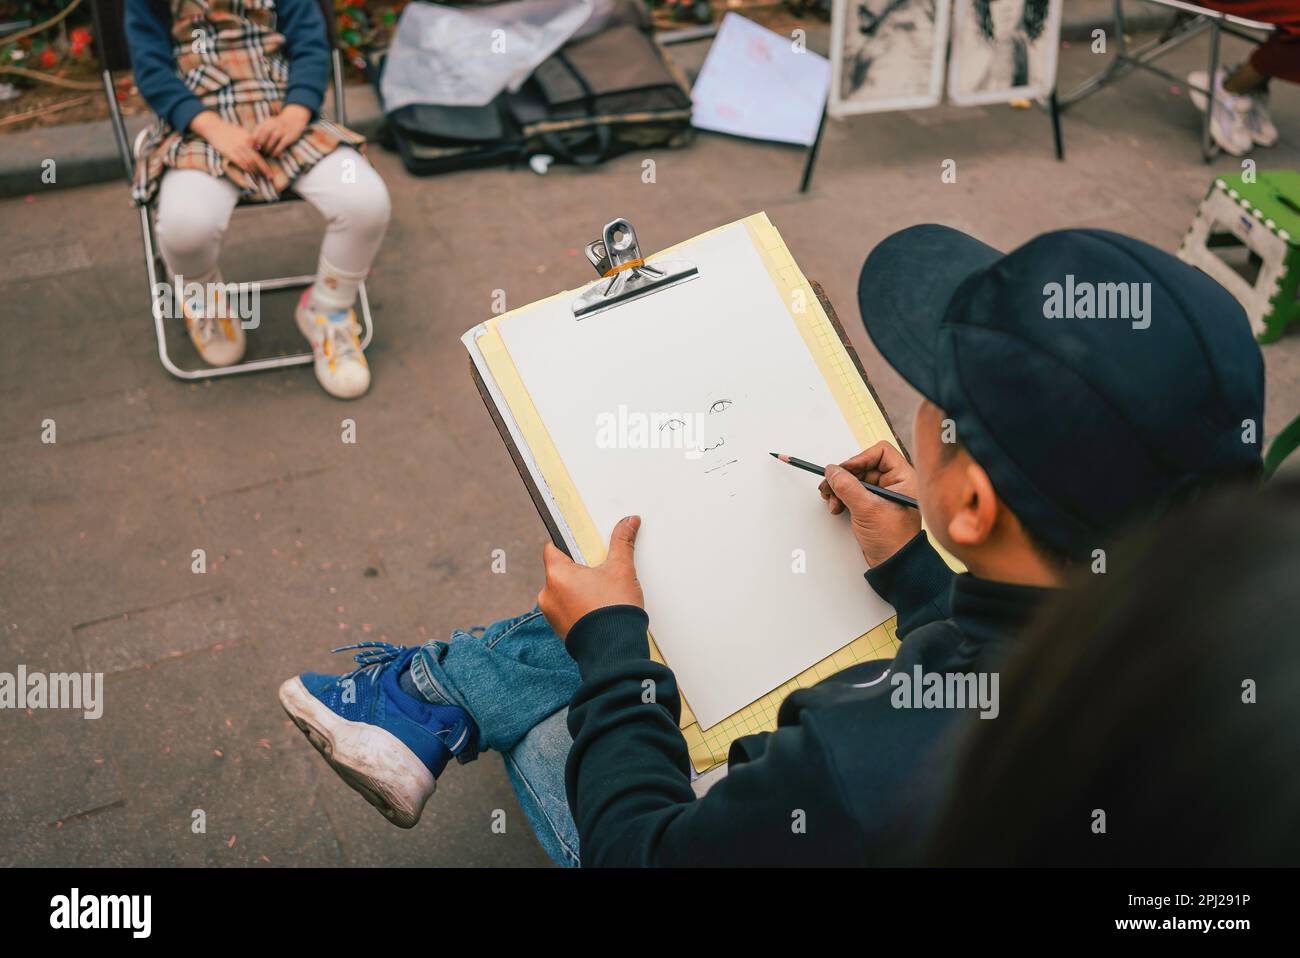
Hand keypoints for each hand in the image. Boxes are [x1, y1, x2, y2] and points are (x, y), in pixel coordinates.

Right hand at [191, 111, 273, 178]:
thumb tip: (259, 149)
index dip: (266, 161)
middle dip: (265, 169)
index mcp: (250, 138)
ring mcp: (237, 148)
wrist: (214, 127)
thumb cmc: (229, 130)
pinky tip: (250, 173)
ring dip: (255, 171)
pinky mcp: (229, 152)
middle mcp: (245, 143)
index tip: (271, 168)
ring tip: (261, 177)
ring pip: (250, 162)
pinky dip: (246, 169)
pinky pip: (241, 163)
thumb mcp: (243, 133)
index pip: (262, 152)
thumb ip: (251, 141)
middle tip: (271, 177)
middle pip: (257, 159)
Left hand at [252, 104, 310, 156]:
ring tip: (267, 154)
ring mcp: (282, 130)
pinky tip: (274, 154)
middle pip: (263, 137)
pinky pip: (281, 145)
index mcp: (266, 122)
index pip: (256, 132)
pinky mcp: (289, 136)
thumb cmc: (277, 125)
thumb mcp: (268, 124)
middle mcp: (273, 125)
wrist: (294, 119)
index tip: (251, 148)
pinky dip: (277, 151)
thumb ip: (259, 131)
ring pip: (272, 141)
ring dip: (268, 149)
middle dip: (260, 146)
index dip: (253, 141)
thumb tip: (248, 141)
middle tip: (260, 152)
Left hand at [538, 516, 644, 638]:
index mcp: (557, 574)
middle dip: (579, 570)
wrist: (615, 651)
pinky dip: (578, 607)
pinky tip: (597, 609)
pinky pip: (566, 610)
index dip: (569, 544)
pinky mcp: (560, 630)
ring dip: (578, 589)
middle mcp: (547, 594)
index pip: (553, 548)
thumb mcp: (621, 569)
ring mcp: (551, 614)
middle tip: (600, 573)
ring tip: (601, 594)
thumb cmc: (614, 611)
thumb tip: (629, 521)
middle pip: (560, 570)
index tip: (582, 546)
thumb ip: (622, 542)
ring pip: (563, 591)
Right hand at [818, 441, 921, 566]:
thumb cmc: (893, 540)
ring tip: (832, 500)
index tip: (845, 470)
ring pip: (855, 479)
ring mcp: (882, 495)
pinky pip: (853, 492)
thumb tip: (832, 471)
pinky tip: (836, 507)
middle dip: (844, 476)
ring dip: (840, 488)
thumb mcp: (867, 509)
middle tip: (830, 485)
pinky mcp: (872, 505)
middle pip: (864, 465)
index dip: (860, 458)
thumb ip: (847, 486)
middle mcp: (894, 483)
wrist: (893, 564)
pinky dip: (842, 497)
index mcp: (903, 478)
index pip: (881, 452)